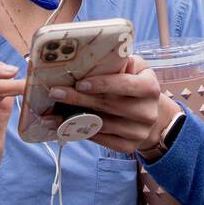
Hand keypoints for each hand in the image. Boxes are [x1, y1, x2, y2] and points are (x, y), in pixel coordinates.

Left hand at [44, 55, 179, 155]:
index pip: (125, 84)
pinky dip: (82, 133)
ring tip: (53, 112)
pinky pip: (102, 141)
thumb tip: (93, 57)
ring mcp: (139, 132)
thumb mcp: (134, 68)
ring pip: (102, 125)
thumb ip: (119, 62)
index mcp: (150, 87)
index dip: (102, 84)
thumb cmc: (135, 84)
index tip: (80, 83)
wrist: (150, 114)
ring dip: (75, 118)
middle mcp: (147, 112)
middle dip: (79, 99)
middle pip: (109, 105)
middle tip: (56, 93)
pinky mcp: (129, 147)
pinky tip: (66, 126)